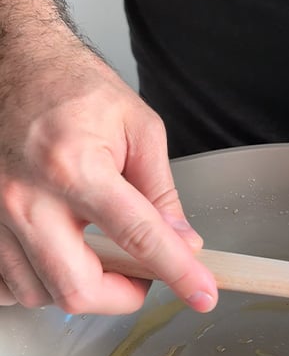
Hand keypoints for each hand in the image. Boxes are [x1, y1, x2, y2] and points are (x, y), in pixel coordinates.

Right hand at [0, 40, 216, 313]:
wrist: (5, 60)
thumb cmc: (68, 85)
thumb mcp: (137, 127)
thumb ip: (161, 191)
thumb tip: (183, 242)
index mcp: (74, 166)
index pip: (138, 238)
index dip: (178, 273)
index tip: (202, 294)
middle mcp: (25, 196)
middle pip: (77, 289)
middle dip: (121, 296)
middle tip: (140, 276)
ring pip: (38, 293)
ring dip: (79, 288)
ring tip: (98, 256)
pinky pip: (5, 283)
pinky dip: (36, 282)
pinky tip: (57, 257)